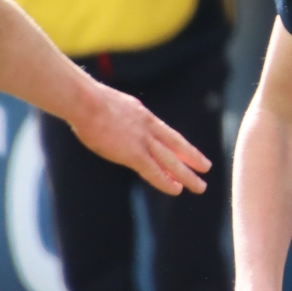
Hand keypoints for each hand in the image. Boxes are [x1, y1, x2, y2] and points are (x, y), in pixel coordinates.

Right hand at [69, 86, 209, 195]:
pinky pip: (154, 171)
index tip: (189, 153)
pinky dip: (166, 181)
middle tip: (206, 168)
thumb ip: (116, 113)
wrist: (84, 101)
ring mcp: (142, 141)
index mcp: (142, 114)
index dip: (178, 145)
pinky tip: (177, 190)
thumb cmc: (86, 100)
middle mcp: (147, 127)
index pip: (165, 133)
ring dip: (187, 175)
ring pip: (171, 161)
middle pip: (175, 145)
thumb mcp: (109, 102)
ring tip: (200, 187)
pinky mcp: (133, 154)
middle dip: (192, 158)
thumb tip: (109, 117)